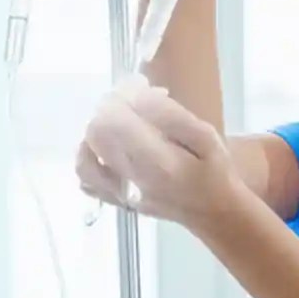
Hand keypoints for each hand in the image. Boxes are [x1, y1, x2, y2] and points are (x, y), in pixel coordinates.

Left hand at [76, 75, 238, 229]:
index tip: (140, 85)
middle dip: (110, 108)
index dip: (122, 95)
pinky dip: (91, 158)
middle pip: (96, 133)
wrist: (214, 212)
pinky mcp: (114, 200)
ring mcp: (119, 194)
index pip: (116, 120)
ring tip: (121, 124)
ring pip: (84, 156)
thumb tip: (139, 96)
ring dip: (98, 132)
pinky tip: (110, 149)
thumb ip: (170, 116)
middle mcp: (132, 180)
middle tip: (134, 101)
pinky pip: (86, 179)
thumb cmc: (214, 171)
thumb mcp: (206, 137)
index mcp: (158, 164)